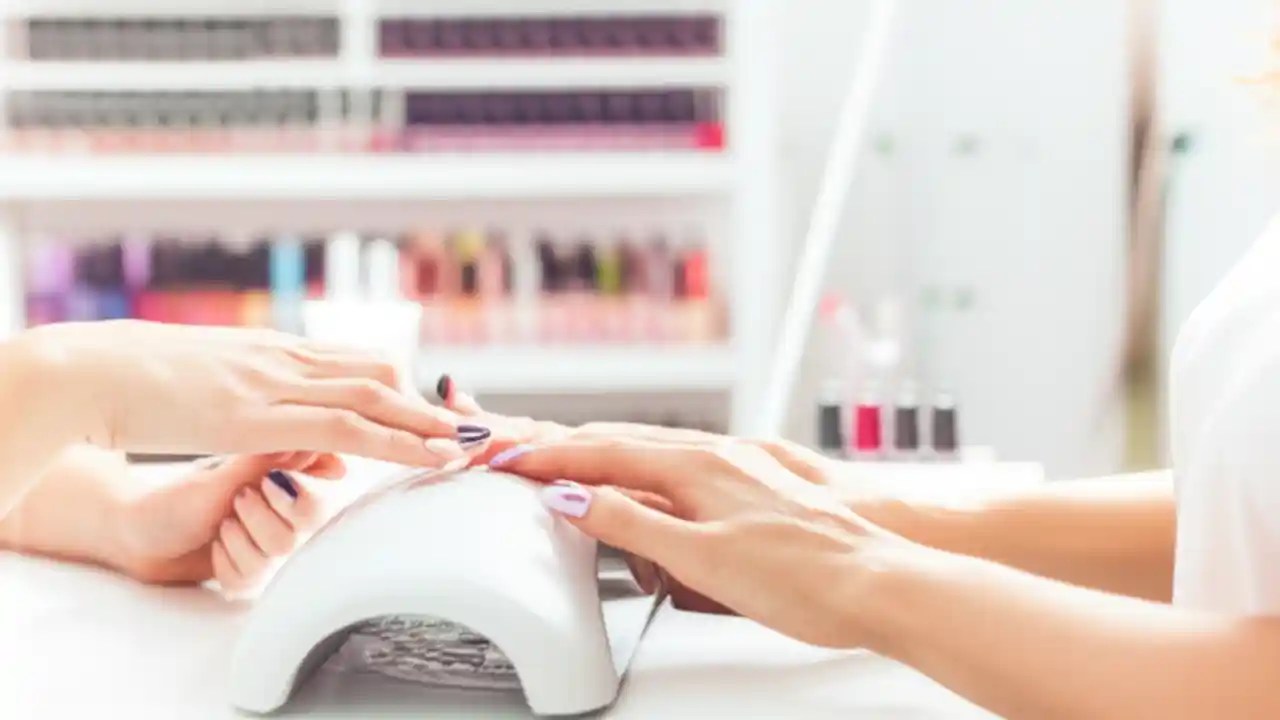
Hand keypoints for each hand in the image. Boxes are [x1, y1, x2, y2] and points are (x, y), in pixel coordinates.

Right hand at [22, 321, 486, 465]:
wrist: (87, 372)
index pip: (354, 359)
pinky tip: (433, 455)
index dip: (399, 383)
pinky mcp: (260, 416)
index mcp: (272, 351)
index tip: (432, 406)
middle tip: (466, 428)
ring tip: (471, 444)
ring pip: (375, 395)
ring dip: (428, 422)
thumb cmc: (133, 383)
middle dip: (425, 403)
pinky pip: (348, 426)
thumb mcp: (204, 388)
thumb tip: (286, 434)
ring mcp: (275, 384)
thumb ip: (251, 402)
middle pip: (378, 371)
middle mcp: (284, 359)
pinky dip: (401, 441)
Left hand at [120, 452, 339, 591]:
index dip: (301, 497)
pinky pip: (254, 581)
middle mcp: (287, 517)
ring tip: (220, 524)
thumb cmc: (179, 499)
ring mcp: (270, 547)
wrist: (139, 534)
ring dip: (238, 539)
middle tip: (236, 501)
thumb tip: (313, 438)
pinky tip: (216, 549)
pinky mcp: (254, 574)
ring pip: (277, 558)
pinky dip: (226, 565)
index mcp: (289, 485)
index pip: (326, 498)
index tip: (267, 484)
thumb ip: (273, 459)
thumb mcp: (226, 477)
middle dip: (260, 518)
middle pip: (302, 532)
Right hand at [491, 437, 904, 648]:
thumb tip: (576, 498)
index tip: (508, 459)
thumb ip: (634, 525)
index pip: (603, 454)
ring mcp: (741, 467)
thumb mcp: (702, 559)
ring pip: (655, 450)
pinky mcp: (758, 486)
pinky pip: (683, 464)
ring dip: (603, 452)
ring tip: (568, 458)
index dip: (549, 458)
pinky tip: (648, 478)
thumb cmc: (805, 577)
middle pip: (624, 441)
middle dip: (567, 445)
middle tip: (520, 448)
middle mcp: (718, 455)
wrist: (880, 583)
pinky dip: (644, 467)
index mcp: (697, 466)